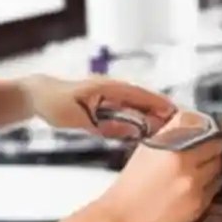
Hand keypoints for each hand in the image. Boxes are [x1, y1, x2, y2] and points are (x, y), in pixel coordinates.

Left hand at [21, 74, 175, 137]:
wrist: (37, 95)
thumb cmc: (53, 102)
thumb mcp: (75, 118)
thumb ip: (101, 125)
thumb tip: (127, 131)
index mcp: (108, 88)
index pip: (141, 95)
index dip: (160, 104)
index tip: (177, 113)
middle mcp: (113, 90)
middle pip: (145, 101)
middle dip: (164, 112)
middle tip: (184, 127)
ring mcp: (110, 97)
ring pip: (138, 107)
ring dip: (154, 117)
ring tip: (172, 131)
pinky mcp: (106, 106)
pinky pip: (128, 112)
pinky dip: (141, 120)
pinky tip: (149, 132)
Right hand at [95, 113, 221, 221]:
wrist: (122, 219)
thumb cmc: (131, 185)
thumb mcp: (146, 149)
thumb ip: (171, 134)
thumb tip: (194, 123)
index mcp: (168, 143)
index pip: (201, 123)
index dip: (205, 128)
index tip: (206, 131)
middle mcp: (183, 160)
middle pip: (216, 145)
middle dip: (213, 147)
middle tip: (205, 152)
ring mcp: (194, 183)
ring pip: (219, 166)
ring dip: (213, 166)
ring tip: (199, 170)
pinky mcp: (199, 203)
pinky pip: (216, 186)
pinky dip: (210, 184)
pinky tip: (195, 187)